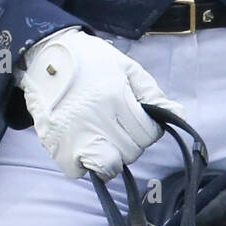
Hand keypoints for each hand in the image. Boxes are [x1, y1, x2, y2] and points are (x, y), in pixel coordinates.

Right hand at [17, 27, 181, 180]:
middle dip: (132, 141)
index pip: (148, 134)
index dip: (148, 129)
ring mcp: (73, 134)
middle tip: (119, 125)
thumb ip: (152, 93)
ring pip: (109, 167)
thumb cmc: (90, 60)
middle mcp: (95, 118)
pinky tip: (84, 143)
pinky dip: (84, 163)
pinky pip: (78, 171)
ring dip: (112, 157)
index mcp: (115, 96)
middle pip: (131, 152)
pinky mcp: (54, 145)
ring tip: (105, 138)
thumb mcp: (125, 67)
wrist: (46, 54)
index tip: (138, 119)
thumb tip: (179, 115)